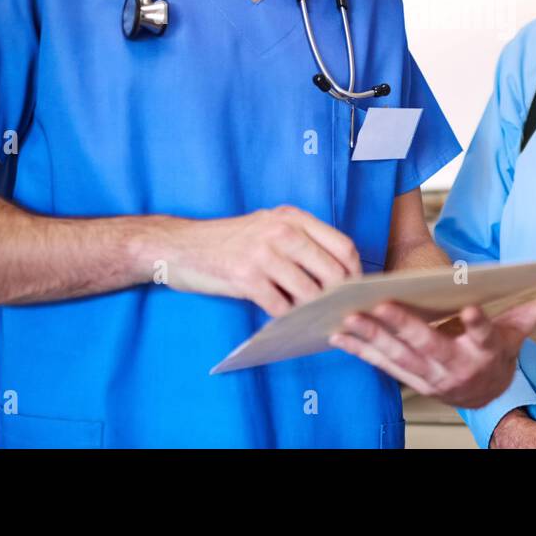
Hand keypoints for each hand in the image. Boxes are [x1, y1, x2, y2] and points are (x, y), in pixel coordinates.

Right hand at [158, 206, 360, 314]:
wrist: (180, 246)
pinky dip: (285, 317)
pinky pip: (280, 307)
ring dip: (312, 311)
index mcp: (292, 217)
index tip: (354, 289)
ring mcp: (264, 254)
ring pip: (309, 293)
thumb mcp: (268, 225)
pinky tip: (283, 318)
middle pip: (332, 272)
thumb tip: (338, 275)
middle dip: (338, 297)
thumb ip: (301, 241)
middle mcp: (282, 232)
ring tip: (310, 317)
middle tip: (336, 311)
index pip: (343, 246)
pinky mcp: (246, 278)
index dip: (354, 273)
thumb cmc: (230, 240)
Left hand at [327, 279, 535, 408]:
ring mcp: (430, 375)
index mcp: (487, 348)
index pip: (485, 334)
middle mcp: (457, 365)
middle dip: (404, 326)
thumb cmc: (501, 351)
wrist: (486, 394)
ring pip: (399, 356)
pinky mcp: (409, 379)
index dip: (478, 323)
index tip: (471, 308)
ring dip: (373, 337)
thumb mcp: (524, 326)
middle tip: (381, 305)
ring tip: (350, 318)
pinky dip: (360, 351)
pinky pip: (382, 365)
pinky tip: (340, 335)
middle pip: (430, 345)